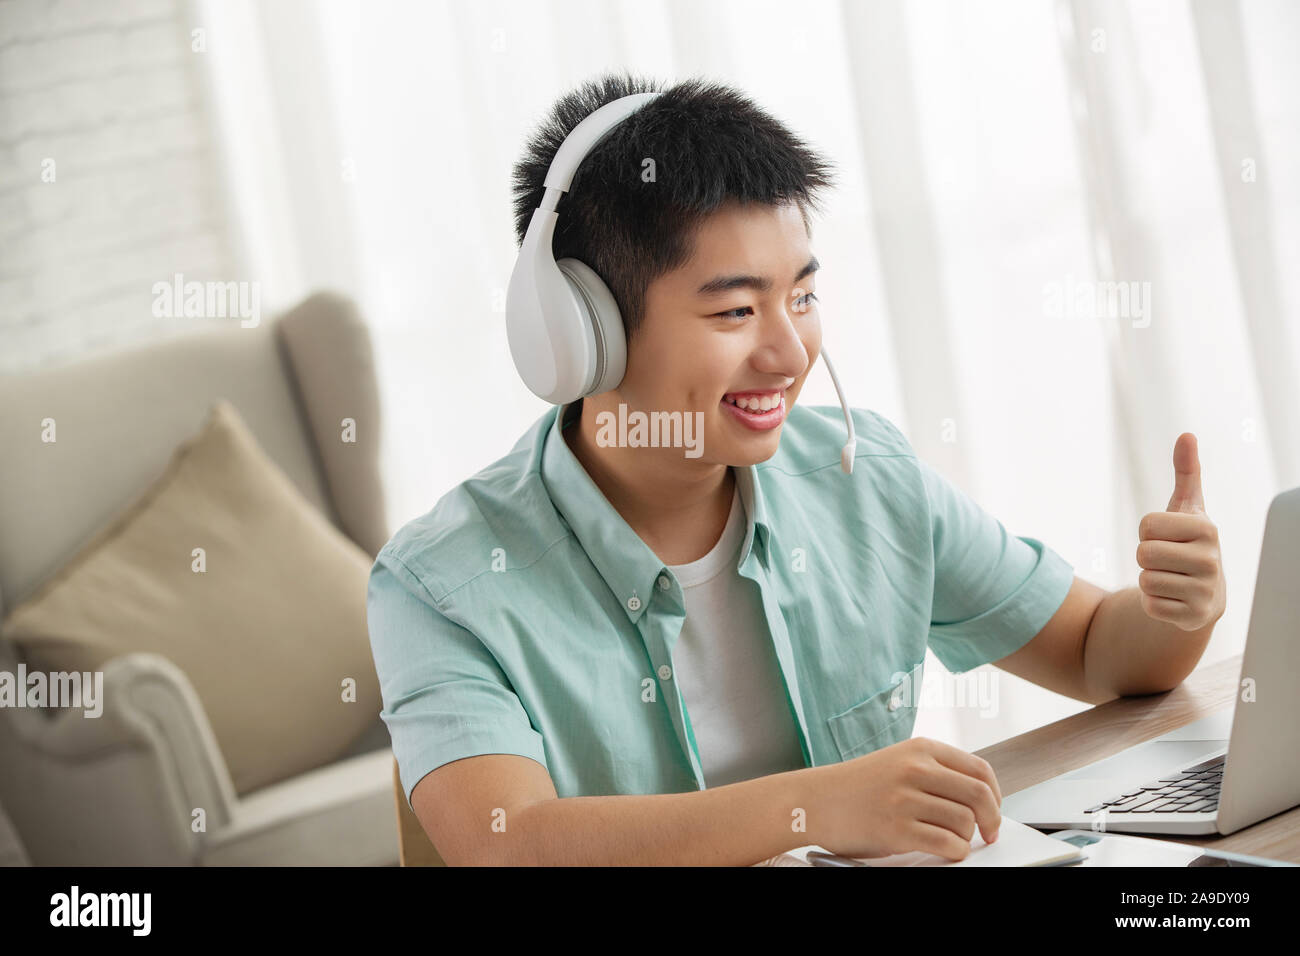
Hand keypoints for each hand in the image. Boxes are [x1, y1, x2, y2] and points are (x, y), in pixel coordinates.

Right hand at [805, 737, 1001, 861]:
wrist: (814, 800)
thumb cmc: (856, 786)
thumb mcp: (898, 762)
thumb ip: (935, 771)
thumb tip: (979, 796)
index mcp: (920, 749)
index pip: (980, 769)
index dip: (995, 795)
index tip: (994, 810)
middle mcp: (915, 769)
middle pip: (979, 795)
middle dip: (992, 819)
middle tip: (989, 832)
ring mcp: (905, 799)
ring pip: (965, 822)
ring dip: (968, 838)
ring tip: (956, 841)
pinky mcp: (897, 829)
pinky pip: (947, 844)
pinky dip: (955, 852)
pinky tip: (947, 851)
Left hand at [1136, 433, 1225, 630]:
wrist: (1204, 592)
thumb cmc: (1188, 541)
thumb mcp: (1187, 508)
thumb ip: (1186, 472)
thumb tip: (1186, 434)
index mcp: (1207, 529)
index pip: (1146, 525)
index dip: (1148, 531)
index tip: (1167, 536)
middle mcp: (1212, 560)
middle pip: (1143, 553)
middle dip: (1146, 556)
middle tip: (1166, 559)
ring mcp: (1205, 591)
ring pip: (1144, 580)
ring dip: (1149, 579)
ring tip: (1171, 577)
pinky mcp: (1193, 617)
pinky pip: (1149, 605)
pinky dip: (1153, 602)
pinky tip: (1172, 597)